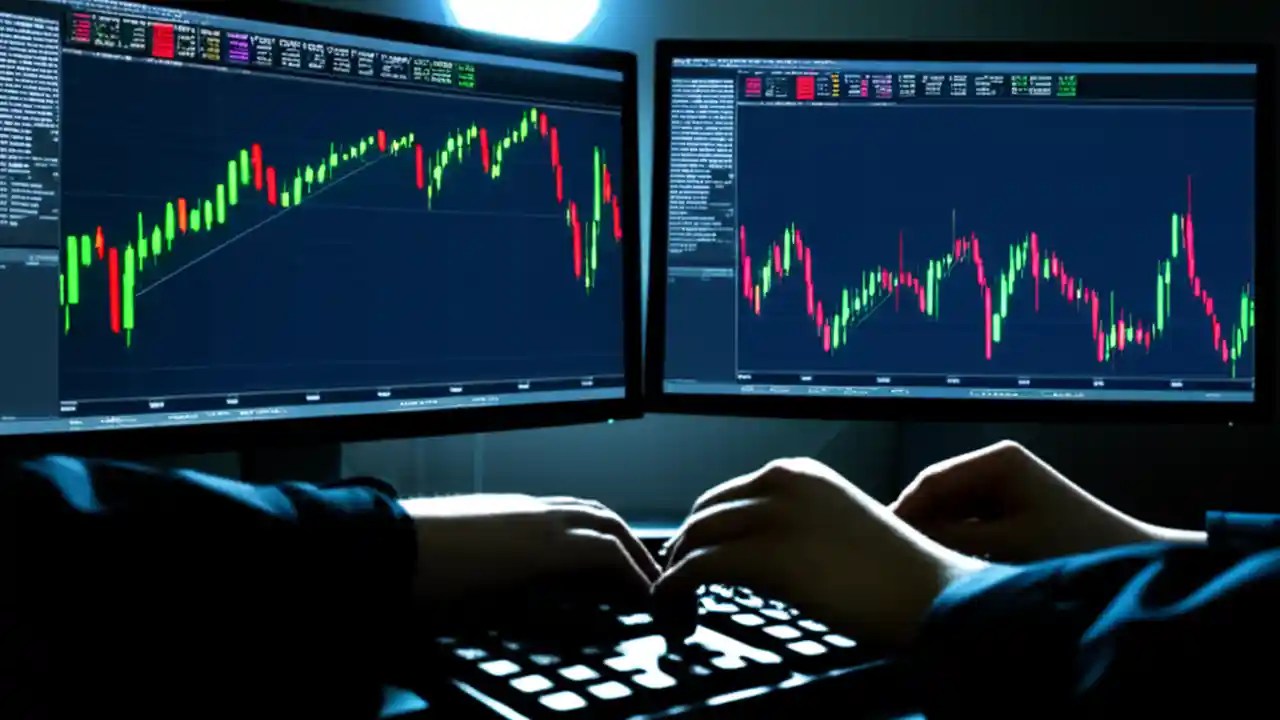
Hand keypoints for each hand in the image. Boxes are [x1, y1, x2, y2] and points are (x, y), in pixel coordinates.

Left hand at [400, 494, 659, 604]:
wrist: (389, 547)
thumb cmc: (440, 584)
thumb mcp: (499, 610)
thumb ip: (551, 607)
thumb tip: (584, 612)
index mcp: (548, 543)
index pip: (610, 552)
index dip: (636, 575)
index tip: (651, 597)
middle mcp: (543, 515)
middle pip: (606, 522)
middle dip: (633, 549)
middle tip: (648, 576)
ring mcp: (523, 504)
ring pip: (584, 507)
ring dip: (610, 530)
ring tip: (620, 555)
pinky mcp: (504, 503)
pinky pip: (560, 505)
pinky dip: (583, 522)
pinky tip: (573, 542)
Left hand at [656, 458, 986, 649]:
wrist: (926, 592)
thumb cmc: (893, 572)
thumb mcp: (838, 523)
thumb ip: (796, 523)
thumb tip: (755, 549)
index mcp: (799, 472)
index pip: (727, 493)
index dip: (704, 528)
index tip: (694, 555)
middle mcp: (781, 482)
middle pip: (705, 511)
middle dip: (684, 547)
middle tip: (678, 580)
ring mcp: (773, 516)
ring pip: (696, 536)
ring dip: (676, 569)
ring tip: (673, 600)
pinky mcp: (768, 556)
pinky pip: (700, 566)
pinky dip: (676, 585)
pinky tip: (673, 603)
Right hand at [890, 440, 1203, 562]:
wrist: (1128, 560)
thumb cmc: (1074, 546)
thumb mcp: (1006, 543)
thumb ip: (949, 538)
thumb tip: (898, 538)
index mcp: (997, 460)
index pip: (930, 481)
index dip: (901, 511)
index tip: (877, 542)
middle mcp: (997, 464)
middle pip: (937, 494)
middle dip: (915, 524)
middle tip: (888, 558)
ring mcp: (1004, 485)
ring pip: (949, 510)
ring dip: (933, 535)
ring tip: (911, 565)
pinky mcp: (1010, 507)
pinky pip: (967, 521)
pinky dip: (953, 541)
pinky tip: (941, 565)